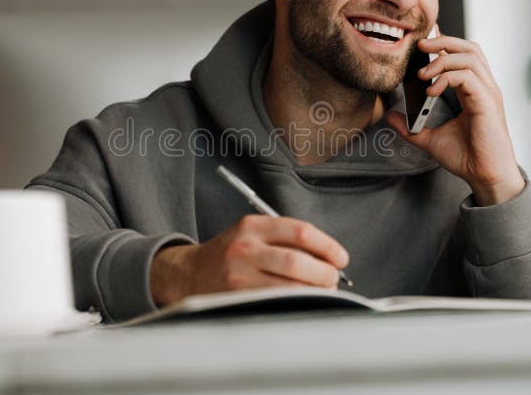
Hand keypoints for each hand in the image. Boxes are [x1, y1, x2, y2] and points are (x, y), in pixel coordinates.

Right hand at [150, 215, 349, 305]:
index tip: (340, 258)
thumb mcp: (254, 232)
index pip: (301, 232)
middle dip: (324, 273)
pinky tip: (302, 302)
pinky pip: (276, 304)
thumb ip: (287, 239)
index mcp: (253, 226)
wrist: (190, 273)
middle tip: (332, 278)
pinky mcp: (236, 299)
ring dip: (313, 292)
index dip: (328, 246)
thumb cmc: (231, 253)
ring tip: (320, 292)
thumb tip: (330, 258)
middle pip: (297, 262)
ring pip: (289, 287)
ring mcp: (239, 275)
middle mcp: (245, 248)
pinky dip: (296, 304)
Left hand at [387, 28, 524, 205]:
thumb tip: (390, 117)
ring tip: (422, 73)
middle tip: (419, 46)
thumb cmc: (467, 157)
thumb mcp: (430, 139)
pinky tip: (431, 90)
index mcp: (474, 90)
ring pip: (469, 56)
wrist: (484, 176)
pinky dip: (446, 77)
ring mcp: (488, 92)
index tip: (421, 43)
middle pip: (468, 48)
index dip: (443, 44)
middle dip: (443, 41)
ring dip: (442, 59)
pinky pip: (467, 77)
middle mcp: (483, 87)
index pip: (462, 56)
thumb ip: (411, 127)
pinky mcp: (487, 102)